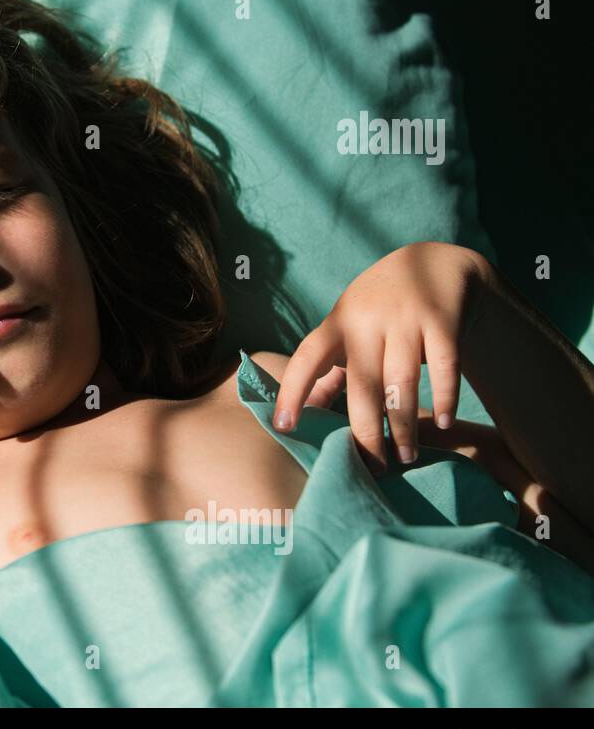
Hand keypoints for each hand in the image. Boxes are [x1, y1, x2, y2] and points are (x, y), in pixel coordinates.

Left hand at [271, 241, 494, 472]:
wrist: (433, 261)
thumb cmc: (377, 310)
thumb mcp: (347, 328)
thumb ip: (326, 369)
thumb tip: (298, 416)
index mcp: (337, 323)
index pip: (306, 358)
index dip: (291, 392)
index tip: (282, 427)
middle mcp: (366, 320)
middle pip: (361, 385)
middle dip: (365, 431)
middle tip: (371, 467)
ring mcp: (405, 317)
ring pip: (401, 382)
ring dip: (403, 424)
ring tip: (406, 456)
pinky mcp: (441, 319)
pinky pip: (444, 366)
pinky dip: (445, 396)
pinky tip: (444, 423)